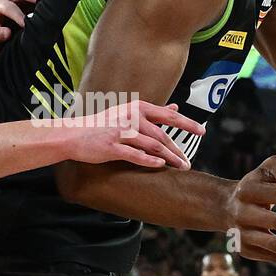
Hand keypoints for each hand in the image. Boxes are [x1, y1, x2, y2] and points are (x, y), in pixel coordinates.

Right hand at [59, 101, 203, 169]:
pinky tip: (160, 167)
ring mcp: (121, 132)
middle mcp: (131, 117)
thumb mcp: (128, 112)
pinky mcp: (112, 146)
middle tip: (188, 162)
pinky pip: (134, 154)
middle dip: (178, 149)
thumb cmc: (103, 125)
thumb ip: (153, 112)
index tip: (202, 131)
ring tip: (180, 168)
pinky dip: (149, 160)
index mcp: (137, 108)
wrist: (73, 134)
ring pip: (152, 145)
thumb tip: (176, 108)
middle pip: (162, 134)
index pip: (167, 115)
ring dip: (168, 158)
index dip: (186, 123)